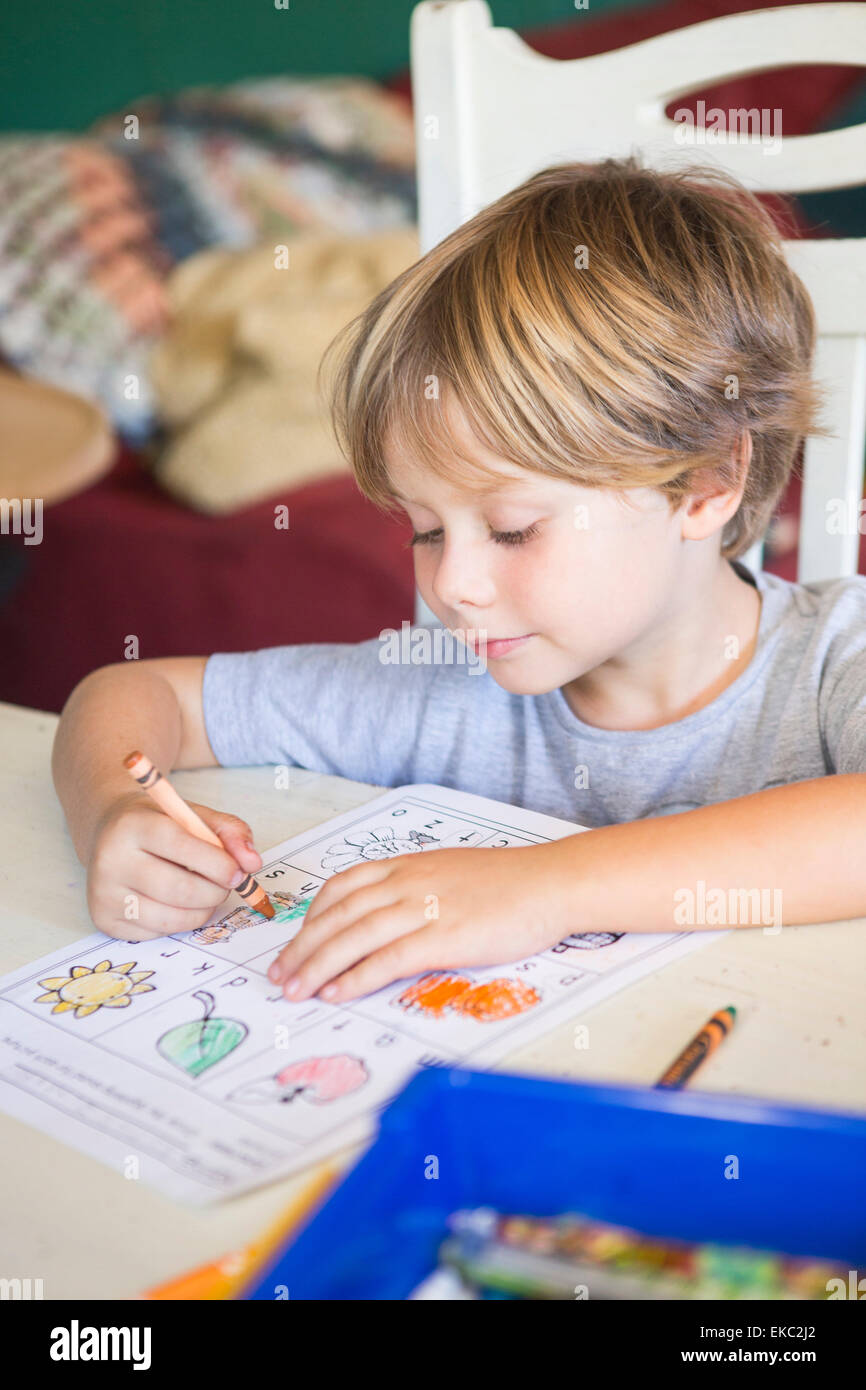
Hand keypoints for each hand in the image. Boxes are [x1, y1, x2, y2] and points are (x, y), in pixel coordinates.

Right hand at [87, 790, 263, 939]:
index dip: (217, 864)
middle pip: (178, 890)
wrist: (106, 834)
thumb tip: (252, 863)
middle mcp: (111, 859)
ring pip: (171, 918)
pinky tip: (177, 903)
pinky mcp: (104, 920)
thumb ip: (229, 832)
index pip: (180, 846)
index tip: (238, 873)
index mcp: (132, 825)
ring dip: (202, 911)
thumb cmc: (157, 825)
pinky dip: (180, 922)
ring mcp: (104, 893)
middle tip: (225, 886)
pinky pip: (158, 933)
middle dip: (215, 892)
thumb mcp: (192, 815)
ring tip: (205, 894)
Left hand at [267, 841, 569, 1001]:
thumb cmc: (510, 881)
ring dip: (318, 966)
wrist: (550, 882)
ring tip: (296, 991)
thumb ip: (418, 887)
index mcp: (408, 865)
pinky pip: (388, 959)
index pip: (342, 887)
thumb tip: (393, 914)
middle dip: (303, 947)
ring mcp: (424, 907)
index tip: (297, 940)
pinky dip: (356, 977)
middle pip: (339, 914)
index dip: (313, 915)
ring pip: (354, 937)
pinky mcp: (444, 936)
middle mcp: (407, 882)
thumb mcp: (451, 871)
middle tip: (280, 974)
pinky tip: (337, 993)